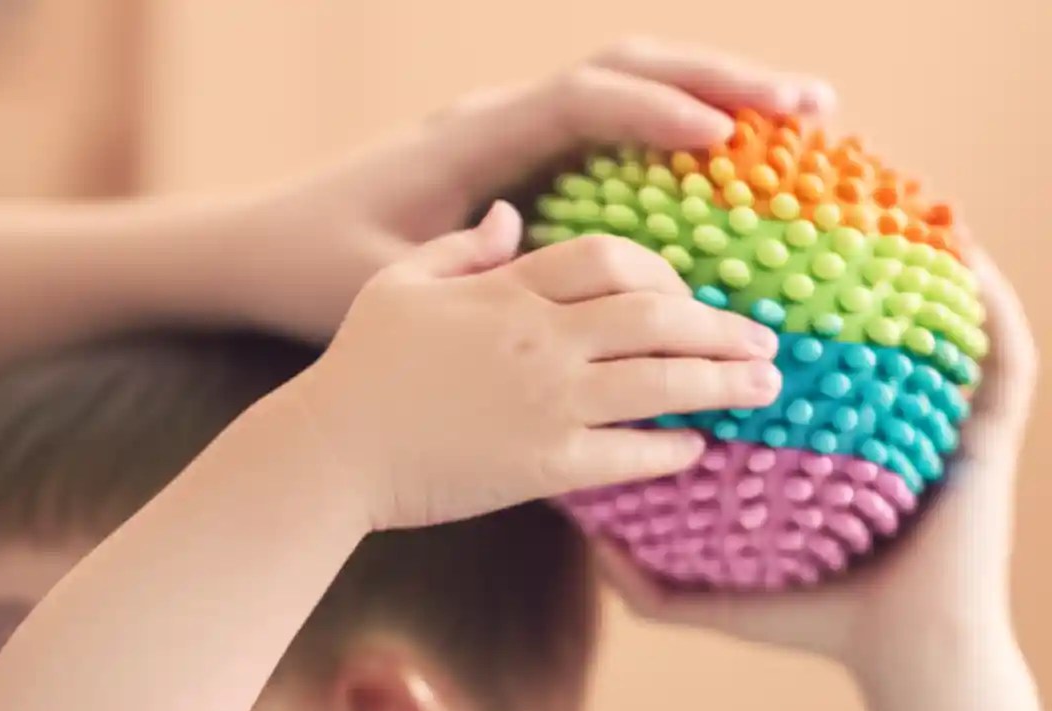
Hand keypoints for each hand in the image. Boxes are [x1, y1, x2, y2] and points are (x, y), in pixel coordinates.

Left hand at [221, 38, 835, 339]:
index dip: (655, 111)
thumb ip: (447, 275)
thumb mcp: (375, 283)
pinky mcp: (515, 161)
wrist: (259, 247)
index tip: (725, 140)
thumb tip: (536, 258)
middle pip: (624, 67)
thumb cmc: (309, 267)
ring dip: (712, 91)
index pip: (580, 99)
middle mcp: (497, 121)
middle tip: (811, 105)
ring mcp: (509, 134)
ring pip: (626, 86)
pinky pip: (610, 130)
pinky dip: (674, 130)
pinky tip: (730, 160)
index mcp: (469, 139)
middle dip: (718, 79)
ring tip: (801, 116)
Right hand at [289, 201, 781, 529]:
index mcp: (508, 293)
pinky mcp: (543, 465)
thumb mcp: (398, 283)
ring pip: (661, 383)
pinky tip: (697, 447)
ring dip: (722, 383)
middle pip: (657, 317)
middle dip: (720, 327)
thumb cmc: (360, 366)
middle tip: (764, 341)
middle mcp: (539, 342)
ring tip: (765, 387)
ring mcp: (546, 404)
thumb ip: (461, 248)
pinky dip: (671, 448)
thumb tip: (510, 218)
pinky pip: (629, 454)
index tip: (690, 292)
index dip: (663, 272)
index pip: (611, 260)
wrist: (331, 451)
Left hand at [595, 234, 1038, 678]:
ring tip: (881, 186)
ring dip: (907, 251)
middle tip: (777, 201)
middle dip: (818, 254)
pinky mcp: (984, 429)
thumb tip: (587, 537)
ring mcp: (929, 413)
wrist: (902, 655)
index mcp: (816, 432)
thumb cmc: (814, 619)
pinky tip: (960, 249)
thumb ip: (640, 574)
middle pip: (846, 316)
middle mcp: (871, 409)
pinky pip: (996, 351)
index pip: (780, 354)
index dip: (743, 305)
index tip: (704, 259)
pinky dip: (984, 297)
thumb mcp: (709, 590)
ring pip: (923, 314)